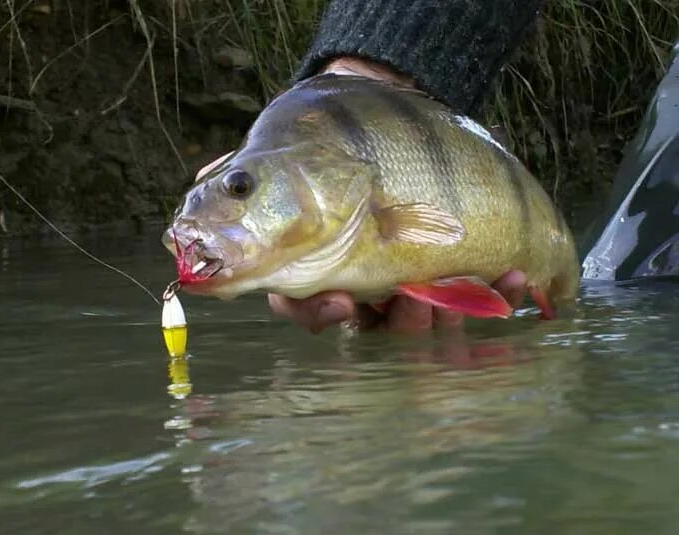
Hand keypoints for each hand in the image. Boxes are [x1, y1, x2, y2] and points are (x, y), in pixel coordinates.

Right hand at [194, 56, 527, 333]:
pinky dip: (496, 290)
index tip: (342, 299)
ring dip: (458, 309)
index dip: (322, 314)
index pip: (309, 309)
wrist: (379, 123)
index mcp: (316, 272)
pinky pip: (472, 297)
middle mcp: (360, 289)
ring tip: (488, 283)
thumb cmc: (325, 147)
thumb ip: (246, 178)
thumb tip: (207, 180)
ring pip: (429, 322)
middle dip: (402, 322)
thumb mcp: (287, 157)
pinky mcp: (451, 277)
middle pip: (377, 329)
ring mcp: (407, 285)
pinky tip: (518, 276)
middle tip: (419, 296)